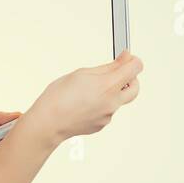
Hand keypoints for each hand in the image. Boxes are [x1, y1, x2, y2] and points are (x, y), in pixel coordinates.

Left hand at [0, 110, 22, 182]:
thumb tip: (20, 115)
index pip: (15, 123)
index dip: (25, 126)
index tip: (32, 128)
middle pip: (15, 139)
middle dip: (21, 140)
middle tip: (24, 142)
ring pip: (9, 153)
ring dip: (12, 152)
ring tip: (13, 153)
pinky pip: (0, 165)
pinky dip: (4, 164)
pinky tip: (8, 162)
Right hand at [20, 50, 142, 147]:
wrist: (48, 122)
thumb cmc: (59, 97)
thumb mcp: (83, 73)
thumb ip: (109, 66)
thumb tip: (125, 58)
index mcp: (108, 86)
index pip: (135, 69)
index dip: (132, 60)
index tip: (126, 57)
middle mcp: (112, 103)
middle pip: (135, 88)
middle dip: (130, 78)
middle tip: (117, 72)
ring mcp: (108, 116)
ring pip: (120, 100)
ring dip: (113, 91)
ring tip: (91, 89)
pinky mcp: (103, 124)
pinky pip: (109, 110)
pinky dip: (102, 104)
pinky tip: (86, 102)